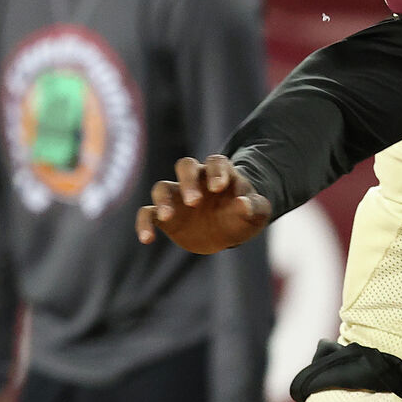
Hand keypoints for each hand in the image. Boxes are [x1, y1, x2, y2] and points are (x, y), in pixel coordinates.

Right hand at [135, 155, 272, 254]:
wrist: (227, 232)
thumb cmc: (243, 216)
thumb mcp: (256, 214)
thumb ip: (254, 206)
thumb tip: (244, 203)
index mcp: (220, 174)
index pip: (216, 162)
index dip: (216, 171)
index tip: (219, 187)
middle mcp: (196, 180)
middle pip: (185, 166)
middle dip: (188, 180)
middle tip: (194, 202)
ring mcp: (178, 197)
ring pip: (162, 187)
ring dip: (163, 199)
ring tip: (167, 216)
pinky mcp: (165, 216)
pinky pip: (148, 213)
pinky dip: (144, 223)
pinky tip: (147, 239)